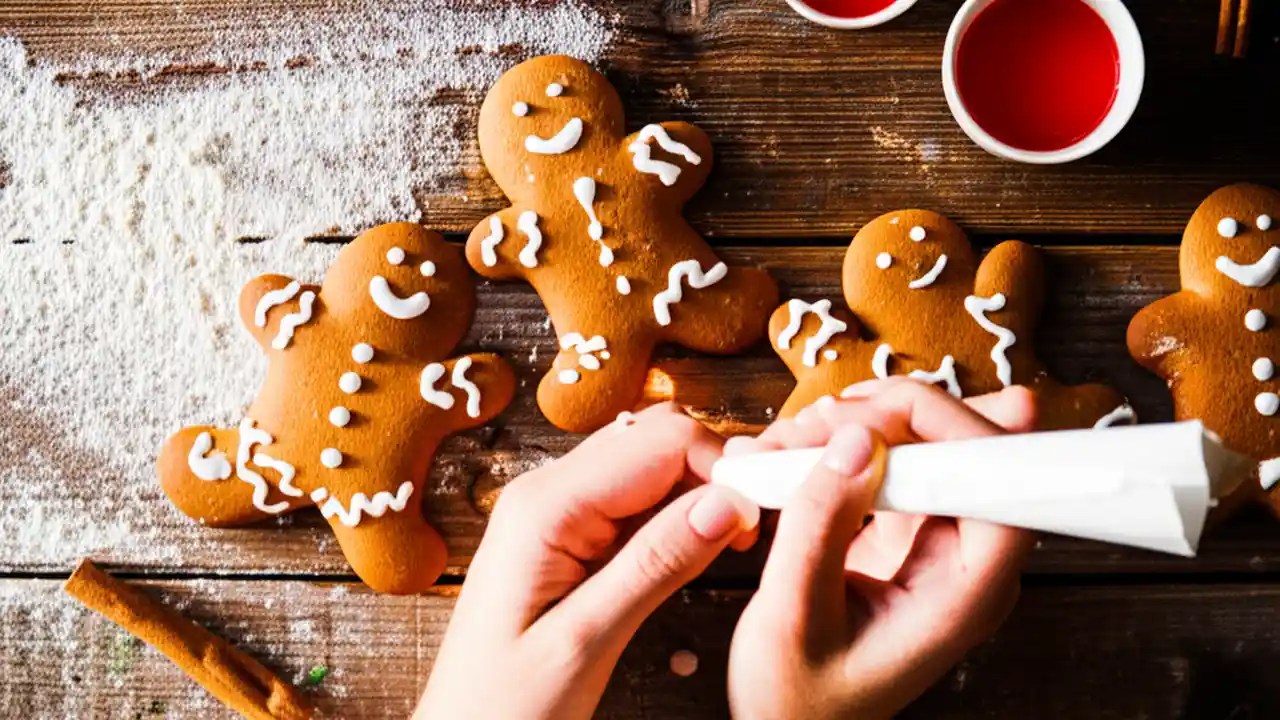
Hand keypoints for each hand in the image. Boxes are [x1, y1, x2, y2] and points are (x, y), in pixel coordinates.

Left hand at [415, 403, 758, 719]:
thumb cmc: (503, 707)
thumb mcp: (585, 642)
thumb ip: (656, 564)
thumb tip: (729, 501)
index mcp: (546, 507)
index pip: (660, 442)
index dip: (721, 468)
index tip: (761, 517)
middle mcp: (548, 492)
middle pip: (656, 439)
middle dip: (714, 471)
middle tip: (754, 530)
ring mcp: (556, 511)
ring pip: (650, 465)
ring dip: (699, 491)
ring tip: (732, 544)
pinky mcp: (567, 536)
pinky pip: (635, 501)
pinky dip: (675, 515)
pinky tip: (694, 551)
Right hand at [725, 379, 1036, 719]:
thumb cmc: (797, 699)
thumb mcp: (792, 613)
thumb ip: (820, 523)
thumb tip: (854, 438)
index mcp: (964, 595)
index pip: (1000, 489)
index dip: (956, 432)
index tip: (881, 412)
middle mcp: (967, 561)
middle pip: (969, 453)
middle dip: (893, 417)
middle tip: (820, 422)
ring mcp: (940, 542)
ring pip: (929, 447)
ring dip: (862, 426)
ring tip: (792, 440)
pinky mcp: (908, 531)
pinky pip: (895, 463)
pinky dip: (845, 446)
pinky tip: (798, 450)